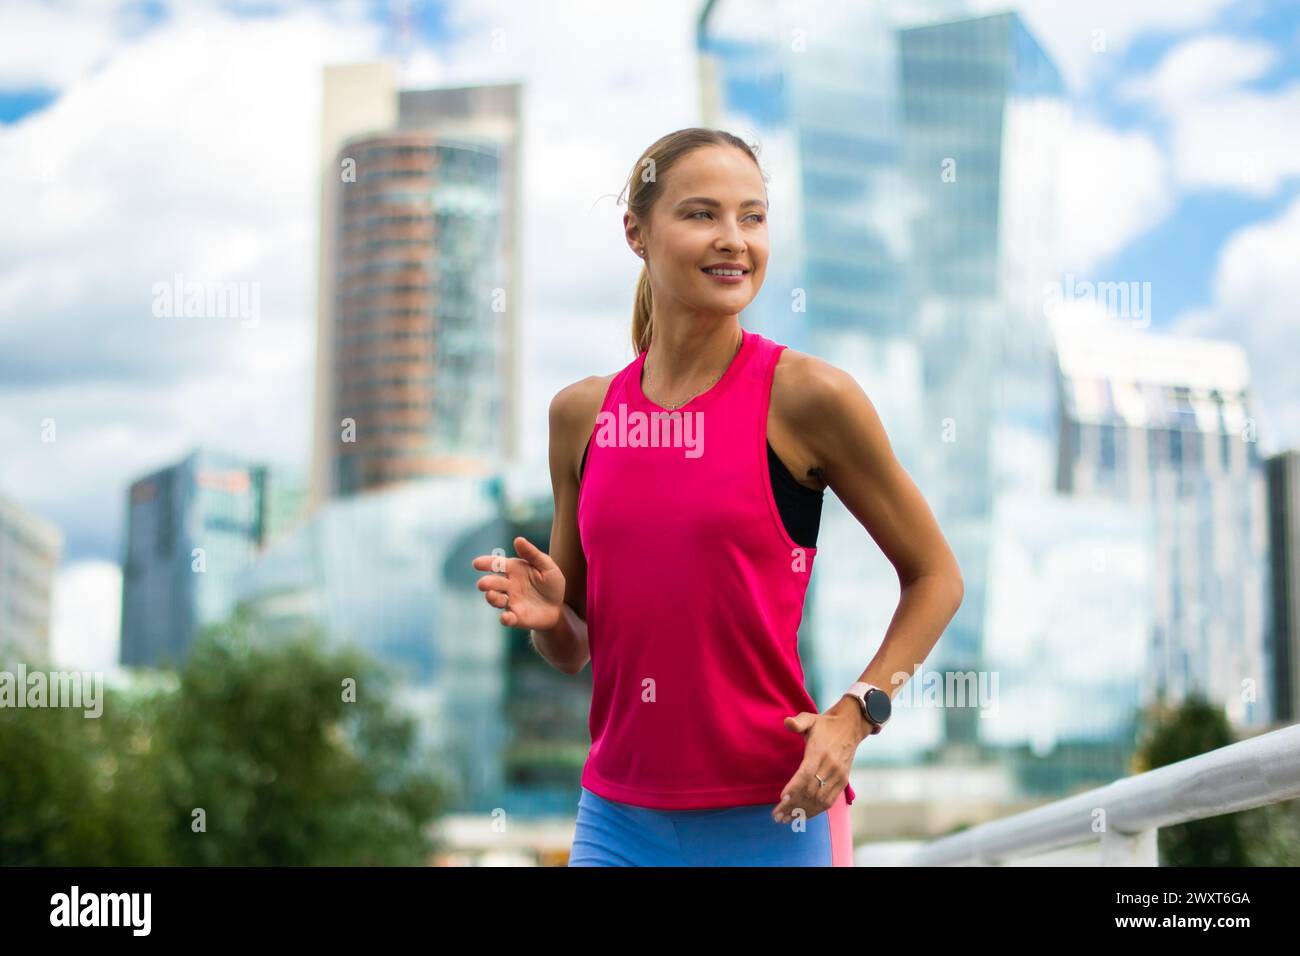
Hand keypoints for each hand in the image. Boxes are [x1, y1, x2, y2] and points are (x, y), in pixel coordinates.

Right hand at [472, 535, 565, 630]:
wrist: (560, 607)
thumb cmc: (551, 583)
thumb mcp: (547, 566)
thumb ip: (532, 554)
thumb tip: (518, 539)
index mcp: (514, 570)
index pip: (497, 564)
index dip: (486, 563)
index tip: (476, 564)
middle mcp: (508, 585)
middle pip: (493, 583)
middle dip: (486, 583)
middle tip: (482, 584)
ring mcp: (510, 601)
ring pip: (495, 599)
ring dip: (492, 598)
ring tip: (491, 595)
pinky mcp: (516, 617)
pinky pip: (507, 618)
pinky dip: (505, 618)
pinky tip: (506, 617)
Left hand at [771, 702, 866, 823]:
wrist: (850, 727)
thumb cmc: (825, 725)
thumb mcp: (810, 718)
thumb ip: (798, 722)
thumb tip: (787, 722)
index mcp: (819, 752)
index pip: (806, 773)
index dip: (794, 787)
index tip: (781, 799)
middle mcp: (830, 766)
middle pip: (810, 790)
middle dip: (792, 805)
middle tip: (776, 815)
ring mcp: (838, 776)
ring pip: (819, 799)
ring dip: (802, 811)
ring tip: (786, 819)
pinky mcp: (843, 782)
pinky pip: (829, 801)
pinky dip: (816, 811)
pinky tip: (803, 816)